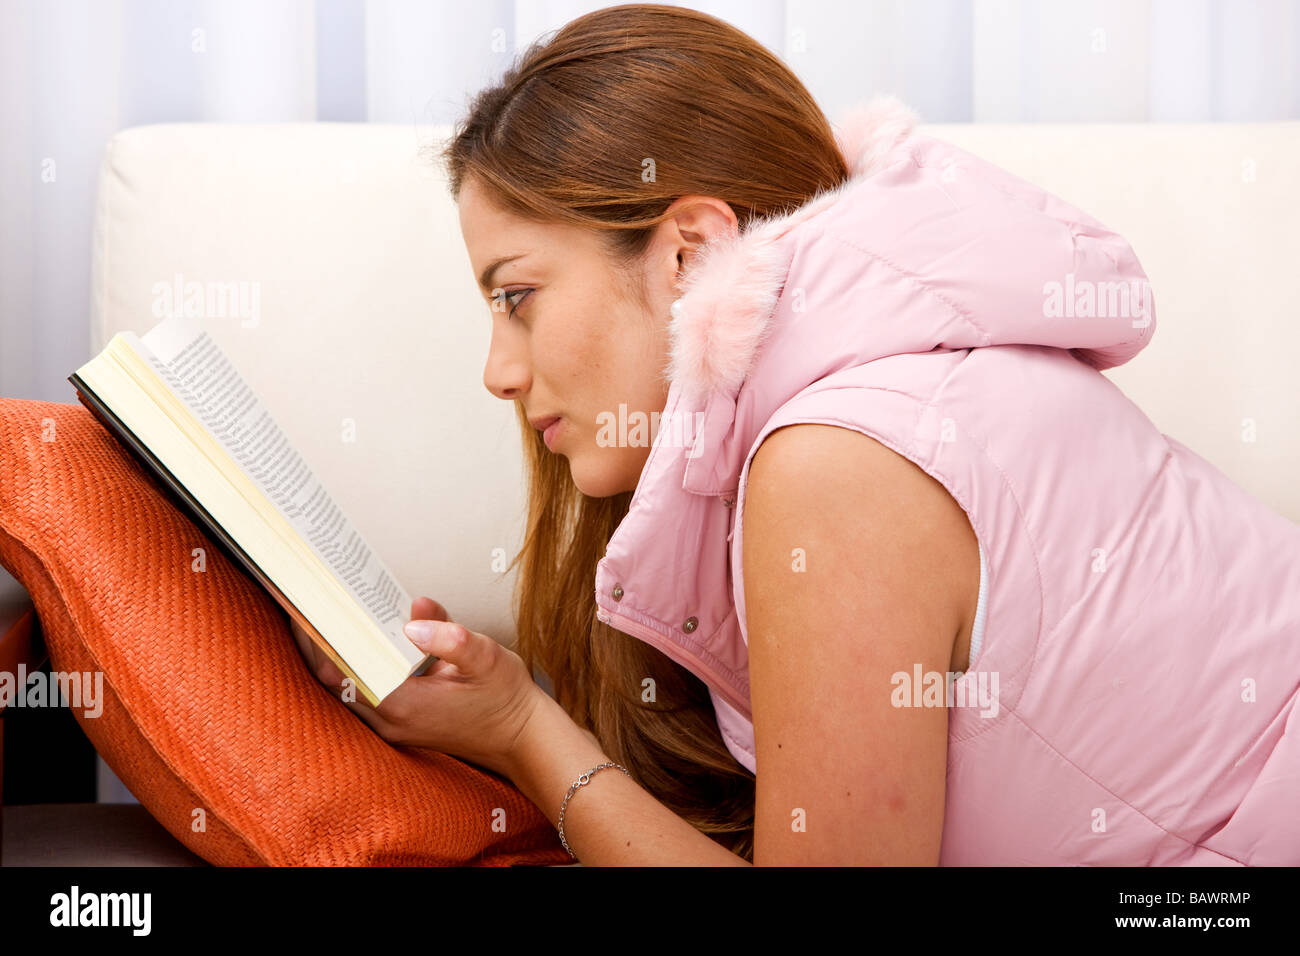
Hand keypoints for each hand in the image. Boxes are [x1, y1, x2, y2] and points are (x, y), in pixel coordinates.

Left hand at [289, 596, 540, 777]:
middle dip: (316, 644)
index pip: (342, 672)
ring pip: (345, 689)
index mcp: (406, 704)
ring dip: (332, 656)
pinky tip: (357, 642)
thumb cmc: (505, 698)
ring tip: (320, 619)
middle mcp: (392, 721)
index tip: (306, 610)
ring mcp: (395, 726)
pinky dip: (354, 668)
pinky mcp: (402, 724)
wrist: (522, 737)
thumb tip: (415, 615)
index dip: (318, 641)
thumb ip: (451, 637)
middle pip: (334, 682)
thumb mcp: (487, 657)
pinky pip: (364, 694)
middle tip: (303, 606)